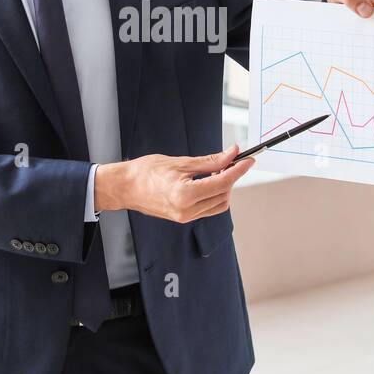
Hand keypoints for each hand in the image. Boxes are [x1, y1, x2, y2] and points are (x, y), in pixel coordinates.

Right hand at [94, 145, 254, 223]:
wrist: (125, 187)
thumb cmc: (145, 172)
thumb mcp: (180, 162)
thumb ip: (209, 161)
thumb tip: (231, 155)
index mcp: (185, 195)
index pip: (223, 182)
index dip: (239, 169)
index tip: (248, 159)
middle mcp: (187, 210)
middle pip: (224, 194)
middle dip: (232, 177)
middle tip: (232, 160)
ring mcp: (185, 217)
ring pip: (219, 204)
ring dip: (225, 187)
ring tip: (220, 169)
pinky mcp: (183, 218)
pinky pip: (209, 209)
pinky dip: (215, 195)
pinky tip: (211, 181)